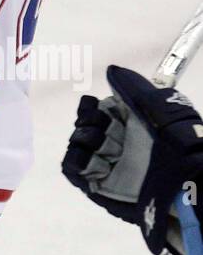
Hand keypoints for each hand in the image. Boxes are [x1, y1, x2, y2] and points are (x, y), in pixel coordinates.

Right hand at [61, 65, 202, 254]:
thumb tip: (110, 70)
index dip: (94, 106)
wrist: (183, 183)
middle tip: (111, 131)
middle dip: (93, 124)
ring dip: (88, 141)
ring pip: (76, 142)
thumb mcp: (160, 107)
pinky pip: (71, 167)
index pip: (97, 107)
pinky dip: (78, 160)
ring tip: (110, 151)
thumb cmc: (178, 144)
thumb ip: (133, 87)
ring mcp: (105, 162)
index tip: (101, 108)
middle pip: (84, 123)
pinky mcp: (96, 184)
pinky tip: (99, 163)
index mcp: (130, 121)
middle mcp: (116, 140)